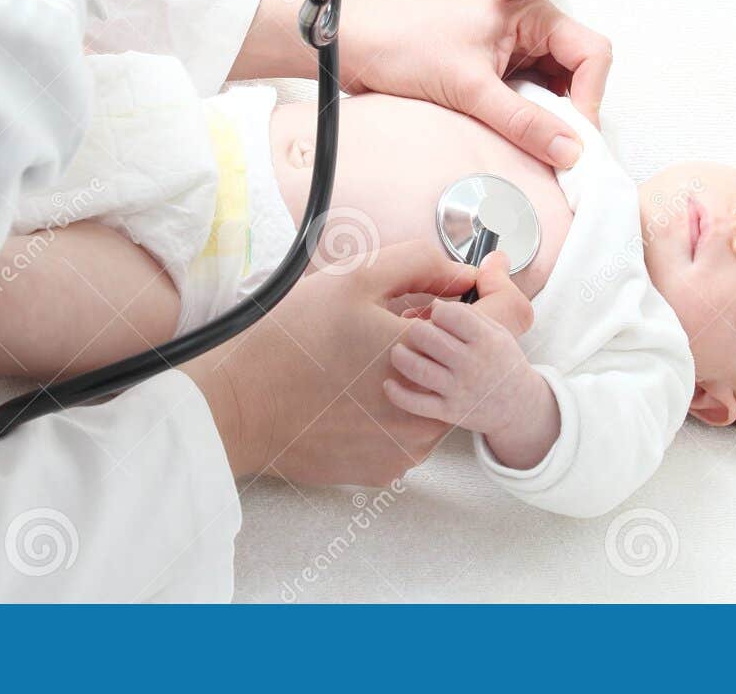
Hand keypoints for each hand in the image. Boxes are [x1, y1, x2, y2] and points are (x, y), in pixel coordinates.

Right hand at [183, 240, 477, 485]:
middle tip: (392, 322)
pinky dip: (392, 408)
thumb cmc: (290, 339)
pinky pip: (406, 430)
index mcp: (430, 360)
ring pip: (436, 399)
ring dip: (419, 376)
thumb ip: (422, 265)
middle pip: (463, 365)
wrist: (236, 405)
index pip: (499, 322)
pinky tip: (352, 391)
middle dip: (441, 339)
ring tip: (364, 358)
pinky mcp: (383, 470)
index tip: (475, 280)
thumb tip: (465, 275)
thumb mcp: (355, 279)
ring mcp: (407, 448)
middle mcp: (429, 413)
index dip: (491, 292)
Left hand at [343, 0, 610, 166]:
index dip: (591, 96)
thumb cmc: (405, 46)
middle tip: (560, 152)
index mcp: (532, 12)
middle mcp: (530, 28)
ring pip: (555, 91)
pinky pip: (529, 100)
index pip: (592, 53)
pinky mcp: (496, 73)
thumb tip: (571, 151)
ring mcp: (514, 51)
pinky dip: (529, 123)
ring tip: (536, 149)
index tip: (577, 137)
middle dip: (573, 113)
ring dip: (550, 121)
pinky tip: (518, 142)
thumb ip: (523, 122)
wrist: (356, 47)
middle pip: (578, 74)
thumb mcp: (469, 88)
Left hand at [384, 254, 558, 469]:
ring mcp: (458, 389)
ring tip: (399, 350)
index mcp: (486, 337)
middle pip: (429, 338)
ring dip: (402, 356)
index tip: (435, 309)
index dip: (438, 308)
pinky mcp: (447, 411)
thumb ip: (495, 285)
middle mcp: (472, 363)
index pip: (452, 314)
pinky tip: (389, 381)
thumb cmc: (503, 357)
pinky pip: (415, 403)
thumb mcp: (508, 319)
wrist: (518, 406)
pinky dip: (397, 392)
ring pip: (418, 369)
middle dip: (415, 329)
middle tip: (413, 329)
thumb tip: (493, 256)